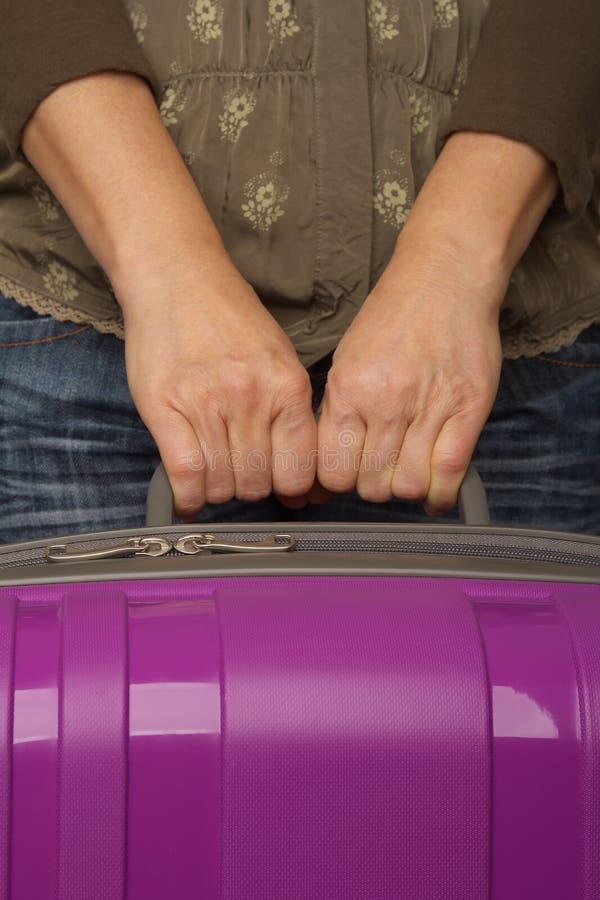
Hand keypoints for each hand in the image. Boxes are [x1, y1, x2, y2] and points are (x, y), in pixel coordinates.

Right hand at [119, 255, 316, 517]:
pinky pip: (184, 474)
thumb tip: (302, 486)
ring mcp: (206, 403)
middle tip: (239, 477)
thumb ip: (291, 418)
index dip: (288, 489)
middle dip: (249, 490)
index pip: (298, 471)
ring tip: (212, 477)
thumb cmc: (230, 320)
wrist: (177, 278)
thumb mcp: (279, 360)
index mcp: (287, 388)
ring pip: (221, 484)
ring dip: (217, 492)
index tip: (277, 487)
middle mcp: (251, 398)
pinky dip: (187, 498)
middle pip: (257, 482)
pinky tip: (188, 500)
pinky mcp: (165, 407)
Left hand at [317, 130, 556, 513]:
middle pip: (370, 485)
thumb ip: (336, 414)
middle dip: (373, 487)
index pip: (333, 470)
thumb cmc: (393, 319)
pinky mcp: (468, 409)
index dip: (340, 482)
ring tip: (409, 474)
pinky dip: (440, 496)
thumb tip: (326, 470)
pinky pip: (449, 473)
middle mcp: (384, 402)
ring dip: (406, 490)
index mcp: (347, 390)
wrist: (444, 279)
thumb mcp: (347, 361)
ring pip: (408, 486)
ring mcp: (428, 407)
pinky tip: (436, 495)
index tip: (350, 474)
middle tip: (382, 472)